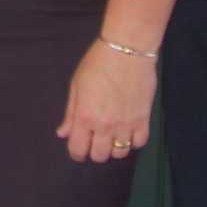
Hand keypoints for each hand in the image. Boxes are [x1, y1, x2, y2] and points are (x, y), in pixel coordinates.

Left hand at [56, 41, 154, 162]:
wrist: (127, 49)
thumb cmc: (97, 62)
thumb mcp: (77, 84)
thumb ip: (70, 113)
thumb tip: (62, 133)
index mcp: (85, 116)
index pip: (78, 149)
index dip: (76, 153)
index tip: (78, 147)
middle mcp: (105, 125)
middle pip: (100, 156)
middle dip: (95, 151)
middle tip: (96, 139)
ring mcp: (126, 124)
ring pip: (121, 153)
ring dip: (115, 148)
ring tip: (113, 135)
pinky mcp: (144, 119)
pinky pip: (139, 143)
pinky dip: (133, 141)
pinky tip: (129, 131)